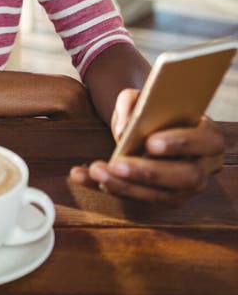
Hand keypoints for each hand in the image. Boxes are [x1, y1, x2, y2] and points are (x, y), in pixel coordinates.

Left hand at [69, 88, 224, 204]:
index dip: (181, 143)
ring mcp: (186, 187)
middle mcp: (204, 166)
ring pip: (161, 195)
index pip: (205, 141)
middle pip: (184, 176)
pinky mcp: (165, 198)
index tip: (151, 142)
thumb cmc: (155, 108)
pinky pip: (139, 198)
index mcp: (208, 135)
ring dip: (125, 186)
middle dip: (148, 172)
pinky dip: (111, 188)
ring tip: (96, 172)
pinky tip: (86, 177)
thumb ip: (133, 102)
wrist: (153, 123)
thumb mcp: (144, 95)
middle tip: (116, 164)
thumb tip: (123, 130)